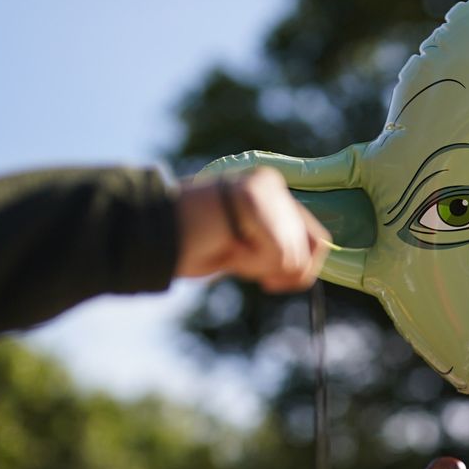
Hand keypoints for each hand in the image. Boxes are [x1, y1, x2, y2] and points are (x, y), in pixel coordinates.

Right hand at [175, 166, 330, 290]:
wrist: (150, 235)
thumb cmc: (193, 245)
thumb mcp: (247, 250)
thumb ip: (279, 250)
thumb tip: (308, 270)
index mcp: (274, 194)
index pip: (317, 240)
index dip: (300, 271)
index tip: (270, 283)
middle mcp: (273, 185)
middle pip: (305, 253)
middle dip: (270, 269)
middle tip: (231, 253)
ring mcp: (264, 189)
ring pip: (291, 256)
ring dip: (255, 266)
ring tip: (224, 246)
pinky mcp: (254, 199)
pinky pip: (276, 253)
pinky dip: (249, 262)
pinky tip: (224, 246)